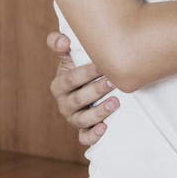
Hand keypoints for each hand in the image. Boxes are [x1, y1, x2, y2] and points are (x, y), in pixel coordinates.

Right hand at [47, 31, 118, 145]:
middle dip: (96, 90)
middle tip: (113, 81)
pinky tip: (105, 128)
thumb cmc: (85, 65)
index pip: (69, 80)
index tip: (100, 65)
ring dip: (98, 112)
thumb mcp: (74, 53)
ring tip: (116, 102)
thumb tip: (63, 40)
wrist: (98, 81)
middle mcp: (65, 103)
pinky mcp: (85, 130)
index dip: (83, 73)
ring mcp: (74, 118)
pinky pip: (85, 137)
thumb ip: (63, 43)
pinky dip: (93, 135)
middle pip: (77, 99)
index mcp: (60, 84)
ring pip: (82, 119)